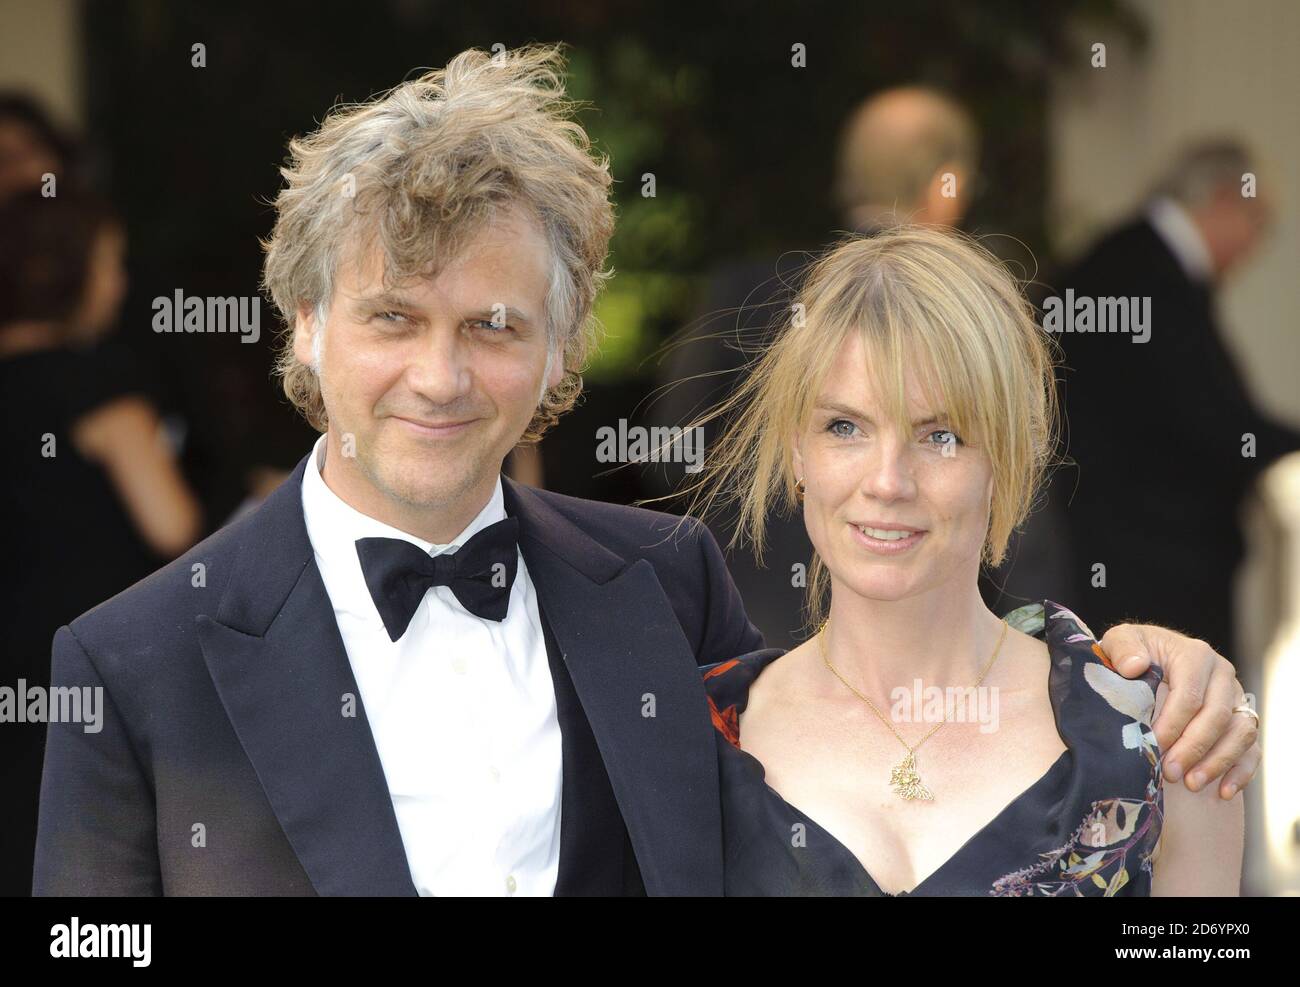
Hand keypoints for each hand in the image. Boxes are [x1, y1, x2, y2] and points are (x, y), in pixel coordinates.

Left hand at [1097, 623, 1258, 799]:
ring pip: (1240, 733)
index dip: (1172, 724)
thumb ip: (1123, 650)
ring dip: (1218, 762)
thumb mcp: (1119, 641)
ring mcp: (1236, 697)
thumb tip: (1135, 666)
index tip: (1153, 746)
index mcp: (1195, 655)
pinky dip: (1241, 771)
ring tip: (1191, 784)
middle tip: (1169, 772)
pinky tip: (1223, 792)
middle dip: (1193, 748)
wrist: (1147, 658)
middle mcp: (1222, 674)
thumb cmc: (1131, 654)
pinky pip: (1252, 748)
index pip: (1189, 695)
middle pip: (1216, 716)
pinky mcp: (1243, 719)